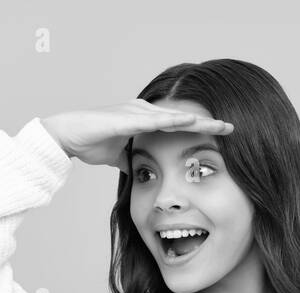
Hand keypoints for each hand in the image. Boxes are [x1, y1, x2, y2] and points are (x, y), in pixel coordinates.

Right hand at [41, 100, 233, 169]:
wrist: (67, 135)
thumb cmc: (90, 142)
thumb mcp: (119, 157)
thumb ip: (132, 161)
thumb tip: (141, 173)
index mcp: (144, 121)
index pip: (179, 126)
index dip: (200, 130)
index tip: (221, 138)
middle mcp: (144, 112)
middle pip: (183, 118)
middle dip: (208, 123)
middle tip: (232, 127)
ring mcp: (137, 112)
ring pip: (175, 116)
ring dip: (199, 120)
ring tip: (221, 124)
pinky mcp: (128, 117)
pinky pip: (156, 119)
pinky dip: (175, 120)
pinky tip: (192, 120)